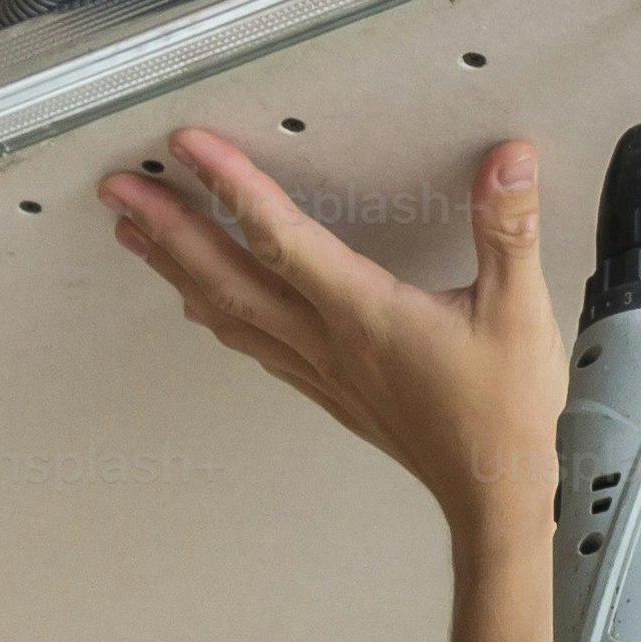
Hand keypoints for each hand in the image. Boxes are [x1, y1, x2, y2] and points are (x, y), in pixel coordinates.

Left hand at [102, 129, 561, 543]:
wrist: (493, 495)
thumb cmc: (502, 413)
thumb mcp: (521, 310)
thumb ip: (507, 229)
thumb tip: (507, 161)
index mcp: (365, 314)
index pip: (280, 237)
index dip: (231, 185)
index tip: (189, 146)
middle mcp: (328, 341)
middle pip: (227, 277)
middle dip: (167, 227)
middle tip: (120, 189)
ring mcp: (321, 369)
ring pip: (229, 314)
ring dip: (175, 269)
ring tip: (134, 233)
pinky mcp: (328, 390)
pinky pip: (253, 346)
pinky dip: (214, 315)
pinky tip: (198, 305)